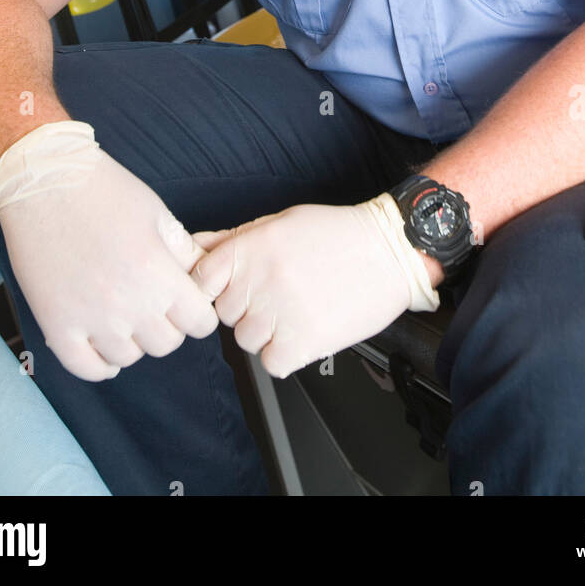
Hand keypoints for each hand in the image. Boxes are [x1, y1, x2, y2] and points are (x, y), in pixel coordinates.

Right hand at [0, 122, 218, 380]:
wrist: (45, 183)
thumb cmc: (105, 191)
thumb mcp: (158, 214)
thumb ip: (185, 252)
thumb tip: (205, 276)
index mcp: (158, 274)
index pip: (199, 324)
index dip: (198, 313)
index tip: (187, 302)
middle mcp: (127, 304)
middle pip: (166, 344)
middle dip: (168, 325)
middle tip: (155, 303)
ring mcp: (90, 320)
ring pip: (129, 357)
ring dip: (133, 340)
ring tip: (126, 314)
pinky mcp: (56, 326)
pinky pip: (87, 368)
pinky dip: (101, 363)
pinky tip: (104, 344)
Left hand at [190, 196, 438, 379]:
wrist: (391, 251)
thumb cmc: (338, 234)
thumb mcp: (280, 222)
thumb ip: (233, 238)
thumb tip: (193, 245)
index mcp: (252, 248)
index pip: (200, 279)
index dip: (213, 286)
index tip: (231, 288)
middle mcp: (260, 280)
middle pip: (224, 313)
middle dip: (245, 307)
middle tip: (277, 295)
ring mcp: (280, 313)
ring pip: (246, 340)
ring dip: (266, 332)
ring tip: (296, 310)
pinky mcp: (303, 342)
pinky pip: (271, 363)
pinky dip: (284, 354)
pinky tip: (303, 331)